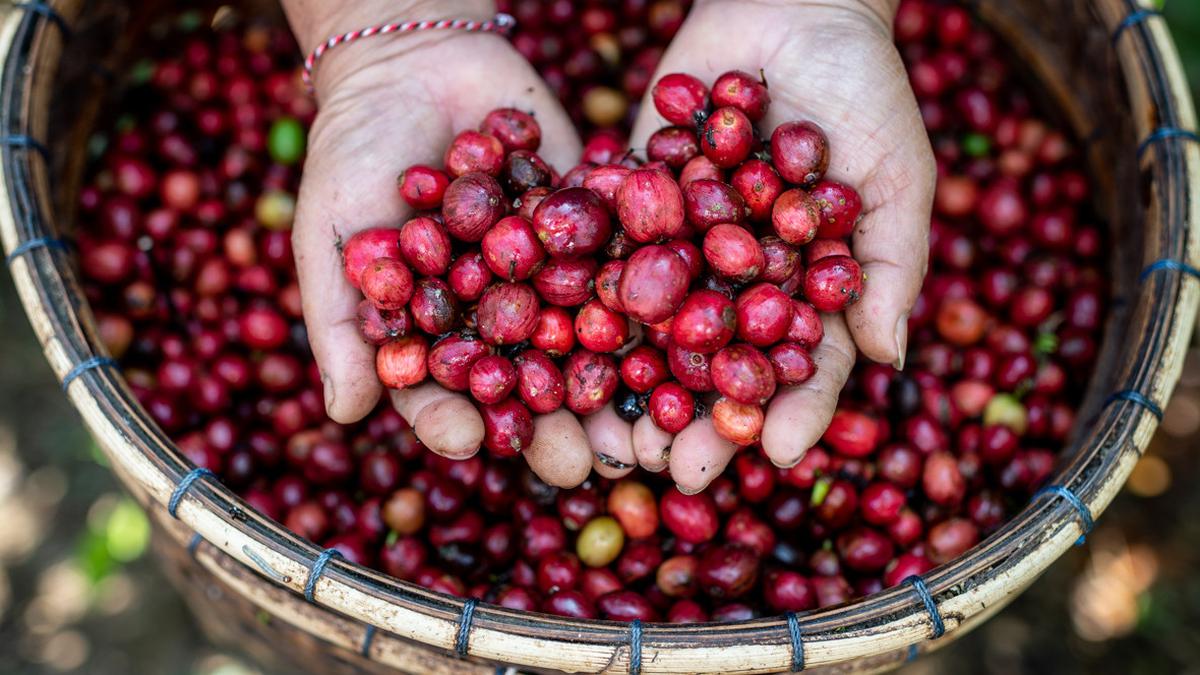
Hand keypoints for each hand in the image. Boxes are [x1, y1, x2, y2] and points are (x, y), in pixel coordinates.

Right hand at [286, 0, 621, 484]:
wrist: (418, 58)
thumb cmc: (355, 148)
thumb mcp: (334, 231)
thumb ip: (342, 320)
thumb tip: (345, 414)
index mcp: (437, 334)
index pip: (445, 396)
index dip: (456, 422)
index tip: (469, 442)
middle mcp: (501, 317)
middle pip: (531, 387)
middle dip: (557, 427)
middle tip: (584, 463)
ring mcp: (554, 277)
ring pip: (590, 344)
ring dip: (621, 388)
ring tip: (648, 426)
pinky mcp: (597, 229)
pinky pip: (626, 265)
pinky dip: (653, 296)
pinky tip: (681, 327)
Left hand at [628, 0, 935, 489]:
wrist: (792, 3)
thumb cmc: (865, 92)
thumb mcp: (895, 177)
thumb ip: (886, 265)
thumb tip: (888, 360)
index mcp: (802, 289)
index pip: (799, 364)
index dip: (788, 409)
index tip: (772, 455)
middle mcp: (737, 279)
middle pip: (715, 362)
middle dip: (694, 416)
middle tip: (669, 468)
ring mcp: (681, 243)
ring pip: (651, 324)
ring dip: (627, 378)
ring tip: (604, 427)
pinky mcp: (631, 200)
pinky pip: (605, 248)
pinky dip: (580, 290)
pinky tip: (554, 333)